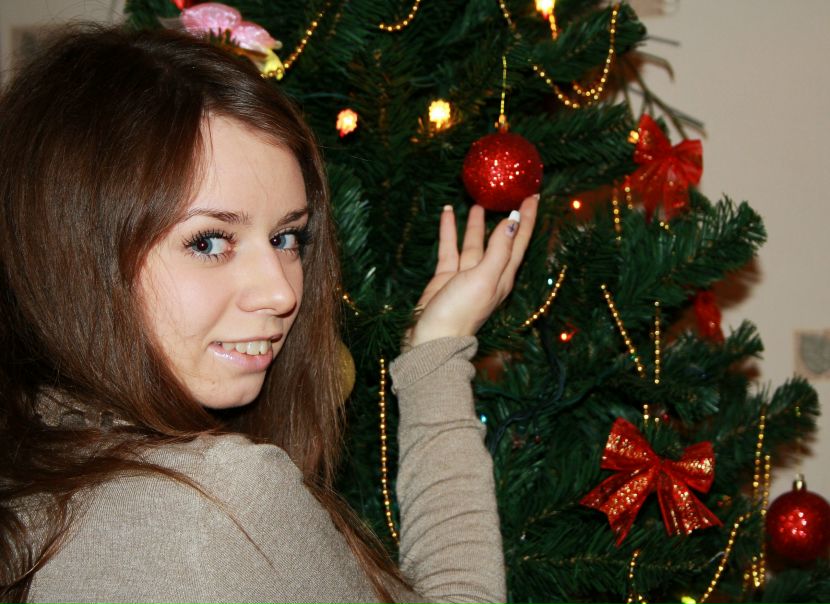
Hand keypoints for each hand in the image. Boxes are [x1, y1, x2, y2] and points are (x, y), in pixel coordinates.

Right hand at [404, 194, 538, 349]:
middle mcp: (488, 273)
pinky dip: (449, 231)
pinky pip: (450, 248)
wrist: (431, 339)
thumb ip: (499, 250)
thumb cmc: (460, 311)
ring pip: (474, 242)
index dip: (527, 219)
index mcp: (502, 275)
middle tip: (509, 193)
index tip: (532, 196)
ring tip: (479, 201)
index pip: (519, 241)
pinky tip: (447, 214)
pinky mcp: (446, 276)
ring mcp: (466, 275)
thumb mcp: (484, 278)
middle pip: (499, 239)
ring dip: (477, 223)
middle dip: (505, 217)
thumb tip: (513, 221)